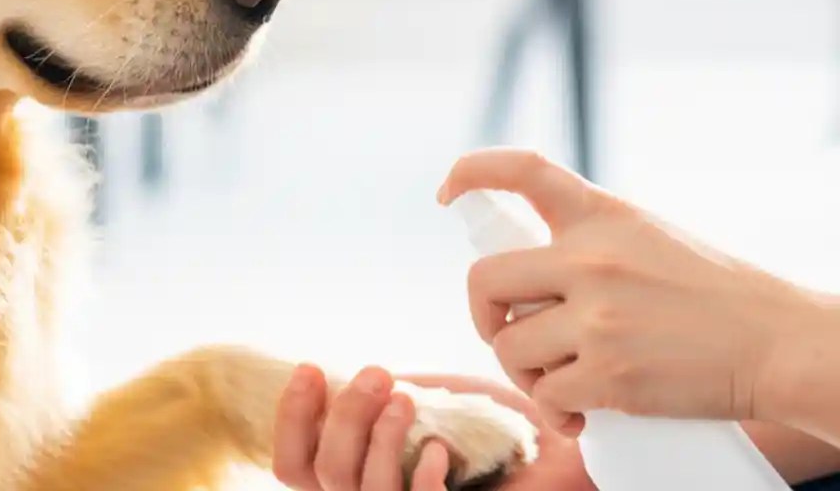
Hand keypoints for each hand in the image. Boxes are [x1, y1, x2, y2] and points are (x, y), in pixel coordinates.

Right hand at [271, 365, 594, 490]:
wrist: (557, 473)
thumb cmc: (496, 449)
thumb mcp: (432, 414)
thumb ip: (388, 403)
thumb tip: (356, 377)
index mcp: (351, 481)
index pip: (292, 463)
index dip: (291, 417)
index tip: (312, 369)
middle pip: (320, 472)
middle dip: (344, 414)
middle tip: (377, 374)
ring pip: (357, 487)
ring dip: (379, 435)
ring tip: (406, 398)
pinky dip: (420, 474)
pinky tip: (439, 451)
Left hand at [438, 148, 822, 433]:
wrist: (780, 345)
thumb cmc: (716, 298)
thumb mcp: (650, 240)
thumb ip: (589, 245)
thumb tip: (523, 279)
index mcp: (604, 216)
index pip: (525, 170)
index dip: (473, 171)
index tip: (448, 192)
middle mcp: (593, 259)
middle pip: (484, 279)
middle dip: (483, 313)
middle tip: (508, 331)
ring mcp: (598, 318)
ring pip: (508, 345)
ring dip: (524, 370)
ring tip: (561, 379)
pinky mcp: (609, 375)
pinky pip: (544, 395)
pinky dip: (555, 411)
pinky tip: (580, 413)